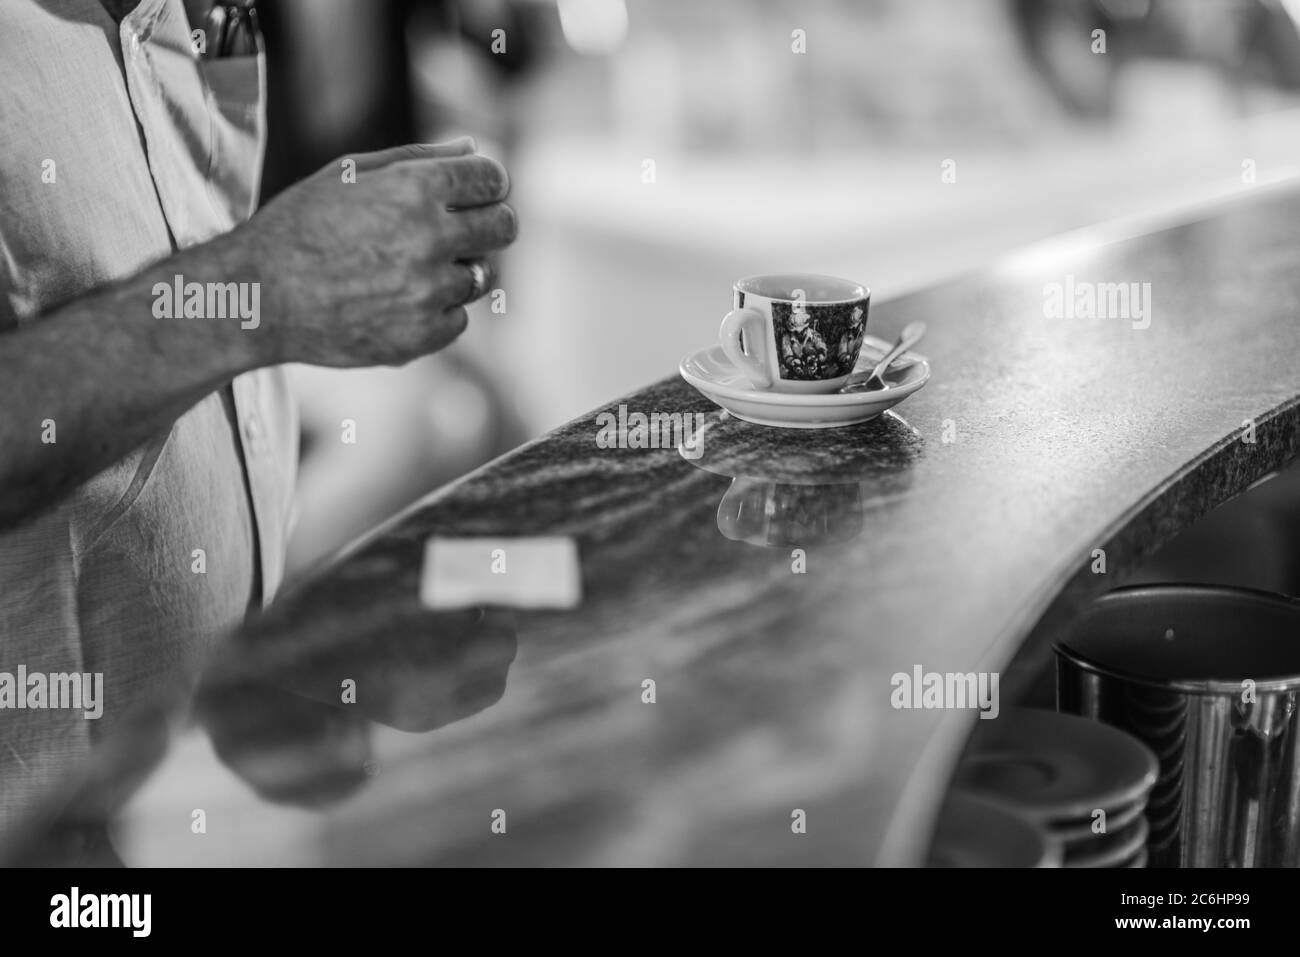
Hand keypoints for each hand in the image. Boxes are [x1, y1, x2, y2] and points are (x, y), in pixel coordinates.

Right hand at [235, 138, 516, 367]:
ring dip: (455, 271)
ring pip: (480, 277)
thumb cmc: (299, 226)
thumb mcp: (348, 173)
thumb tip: (471, 146)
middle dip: (491, 223)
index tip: (480, 191)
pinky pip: (458, 319)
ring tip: (407, 270)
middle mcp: (430, 239)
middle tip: (466, 229)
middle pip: (503, 227)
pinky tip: (397, 302)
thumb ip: (417, 158)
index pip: (492, 179)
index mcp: (414, 189)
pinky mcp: (423, 336)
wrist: (259, 297)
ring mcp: (429, 292)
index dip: (489, 183)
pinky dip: (437, 312)